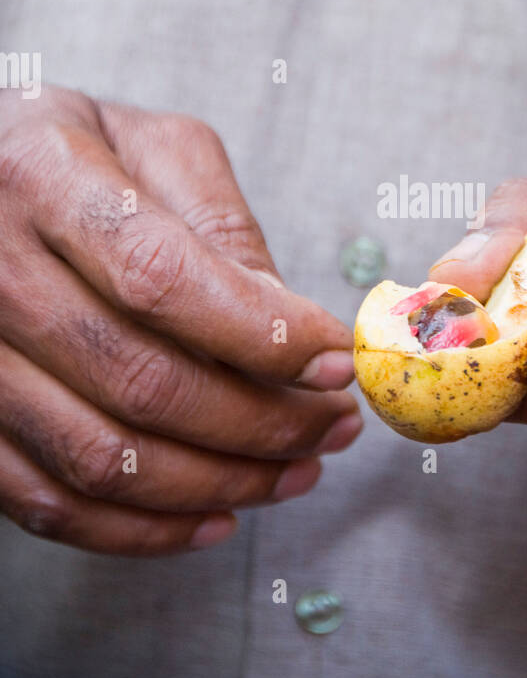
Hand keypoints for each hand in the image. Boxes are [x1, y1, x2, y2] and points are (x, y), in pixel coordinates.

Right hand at [0, 87, 360, 555]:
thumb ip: (222, 227)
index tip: (336, 361)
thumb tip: (293, 329)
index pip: (160, 277)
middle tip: (335, 426)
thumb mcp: (152, 147)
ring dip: (220, 483)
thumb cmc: (73, 157)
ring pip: (102, 459)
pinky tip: (217, 514)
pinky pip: (49, 505)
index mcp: (39, 176)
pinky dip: (144, 530)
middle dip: (262, 423)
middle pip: (140, 382)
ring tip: (297, 471)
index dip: (261, 334)